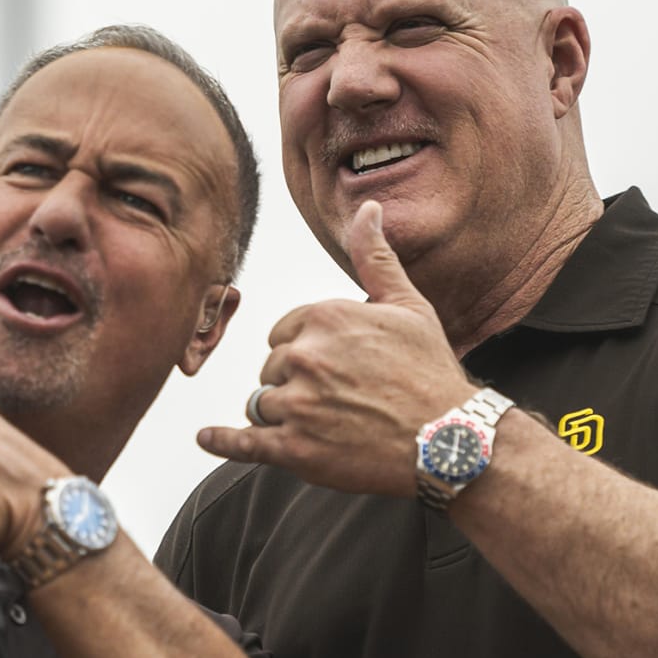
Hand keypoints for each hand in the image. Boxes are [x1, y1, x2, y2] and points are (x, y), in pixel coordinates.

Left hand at [197, 201, 477, 496]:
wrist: (451, 441)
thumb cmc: (431, 372)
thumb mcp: (408, 305)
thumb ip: (374, 258)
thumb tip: (367, 208)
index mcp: (324, 317)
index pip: (284, 334)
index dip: (307, 352)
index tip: (338, 368)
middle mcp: (304, 356)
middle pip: (271, 370)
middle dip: (296, 384)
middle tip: (341, 400)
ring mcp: (296, 404)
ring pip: (261, 404)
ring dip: (282, 416)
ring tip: (326, 425)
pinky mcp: (293, 449)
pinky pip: (242, 442)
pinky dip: (222, 441)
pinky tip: (206, 437)